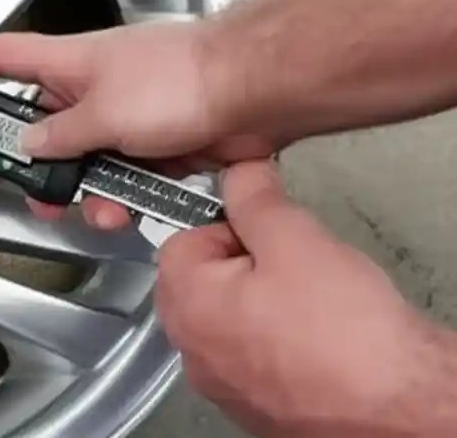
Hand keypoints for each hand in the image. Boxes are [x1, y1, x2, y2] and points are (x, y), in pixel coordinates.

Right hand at [0, 23, 275, 228]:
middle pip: (30, 128)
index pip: (4, 57)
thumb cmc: (182, 79)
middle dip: (7, 164)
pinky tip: (121, 208)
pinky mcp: (149, 147)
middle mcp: (89, 89)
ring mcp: (119, 119)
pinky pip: (113, 179)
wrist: (251, 95)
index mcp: (68, 65)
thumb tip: (28, 148)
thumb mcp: (103, 113)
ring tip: (71, 206)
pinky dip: (112, 198)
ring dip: (69, 192)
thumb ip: (59, 138)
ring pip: (73, 164)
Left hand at [158, 160, 456, 436]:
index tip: (267, 230)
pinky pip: (256, 356)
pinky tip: (319, 337)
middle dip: (244, 263)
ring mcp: (222, 384)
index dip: (228, 226)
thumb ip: (256, 200)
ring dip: (263, 302)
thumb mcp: (296, 240)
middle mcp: (192, 351)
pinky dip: (280, 340)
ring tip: (314, 302)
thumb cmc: (345, 332)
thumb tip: (238, 173)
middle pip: (202, 282)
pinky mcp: (257, 407)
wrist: (400, 409)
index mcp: (186, 305)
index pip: (181, 240)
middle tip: (295, 264)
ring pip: (230, 320)